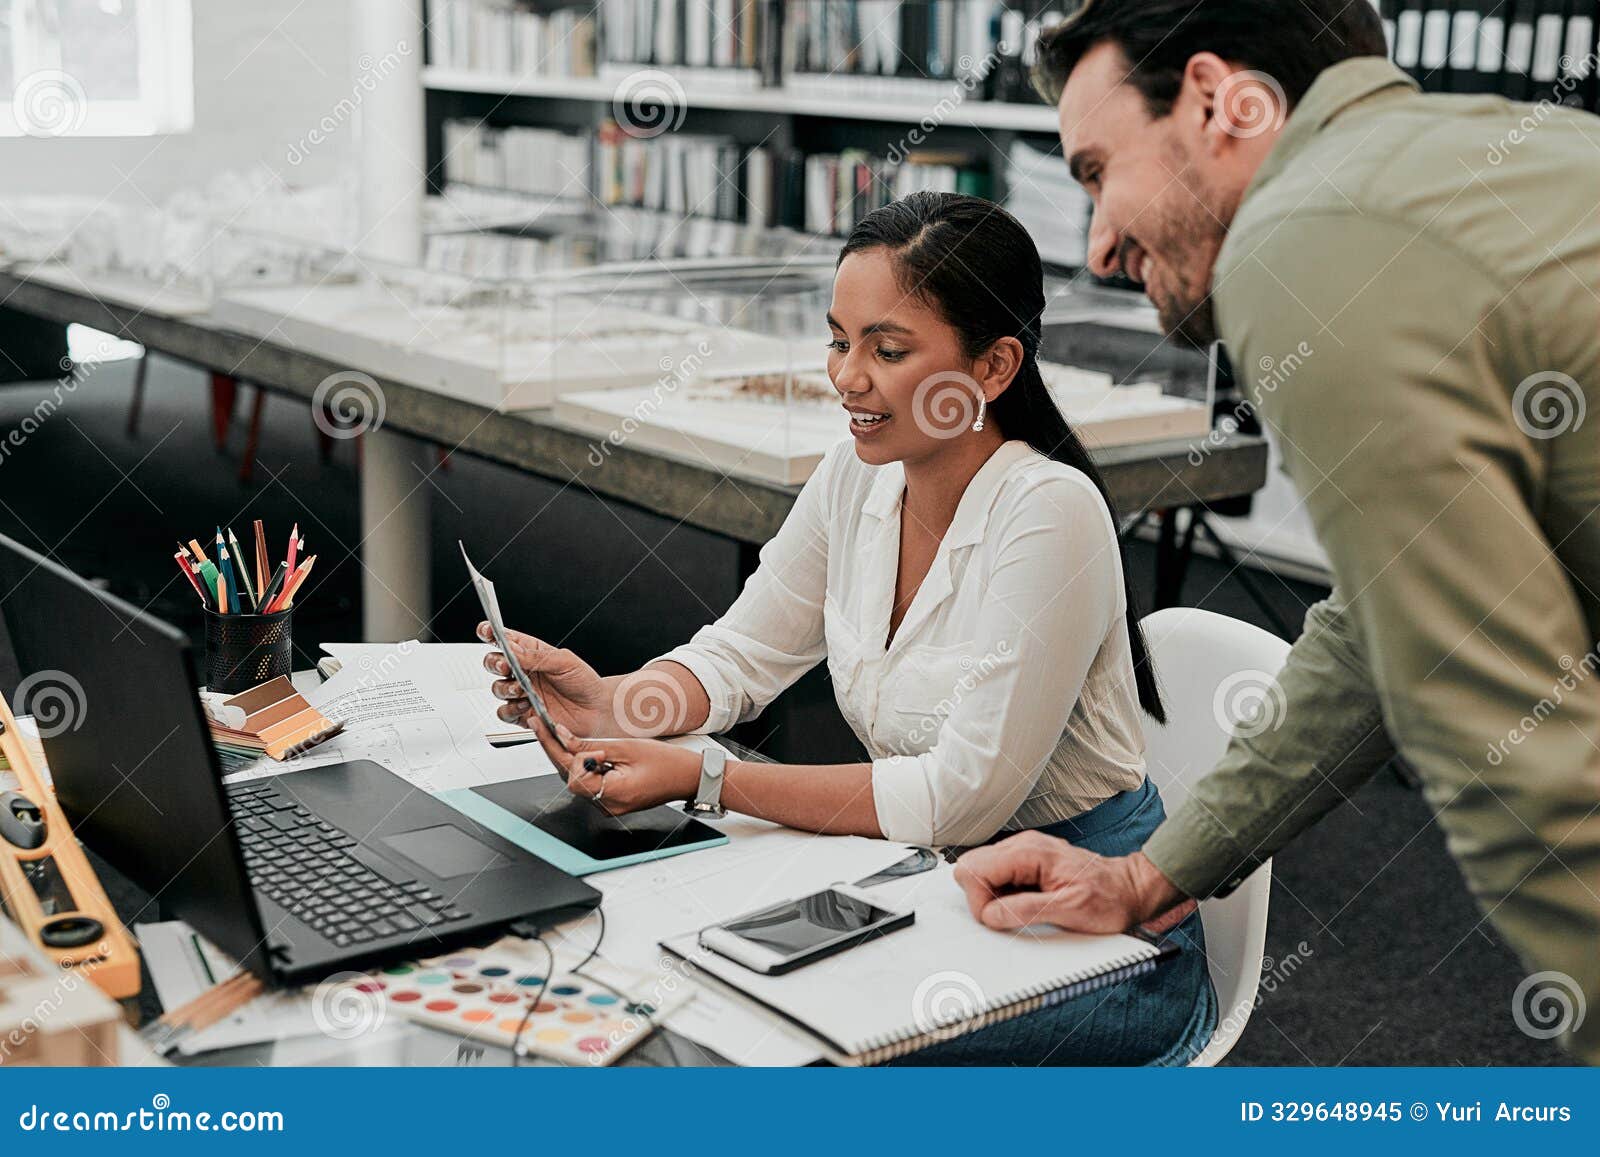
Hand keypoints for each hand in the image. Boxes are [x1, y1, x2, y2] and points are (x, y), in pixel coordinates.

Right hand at [478, 622, 608, 735]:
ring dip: (506, 688)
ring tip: (523, 688)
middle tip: (506, 665)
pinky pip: (504, 712)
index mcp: (531, 653)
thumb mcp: (565, 661)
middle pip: (493, 663)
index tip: (486, 631)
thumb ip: (536, 657)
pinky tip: (527, 705)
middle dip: (495, 663)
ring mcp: (521, 694)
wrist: (597, 709)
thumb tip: (512, 649)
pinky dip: (511, 708)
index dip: (490, 633)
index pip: (504, 640)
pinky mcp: (523, 714)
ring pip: (497, 688)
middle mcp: (523, 672)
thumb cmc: (584, 681)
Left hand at [528, 716, 700, 817]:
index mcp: (612, 794)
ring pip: (578, 779)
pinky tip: (578, 748)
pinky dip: (583, 765)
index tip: (543, 726)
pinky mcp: (611, 801)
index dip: (557, 748)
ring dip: (569, 757)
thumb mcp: (626, 747)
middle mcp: (607, 805)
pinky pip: (589, 782)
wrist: (687, 777)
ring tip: (557, 732)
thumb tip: (564, 738)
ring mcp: (608, 806)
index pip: (572, 772)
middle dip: (557, 750)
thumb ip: (591, 745)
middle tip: (541, 725)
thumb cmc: (667, 763)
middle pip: (571, 777)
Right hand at [952, 832, 1194, 934]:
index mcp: (1029, 853)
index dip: (979, 900)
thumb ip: (1026, 910)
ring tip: (1024, 907)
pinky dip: (1004, 894)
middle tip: (1009, 913)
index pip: (974, 869)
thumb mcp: (1070, 910)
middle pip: (971, 867)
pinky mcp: (1026, 861)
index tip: (999, 917)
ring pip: (981, 871)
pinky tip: (1027, 901)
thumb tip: (991, 914)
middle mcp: (1022, 845)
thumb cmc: (1108, 899)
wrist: (1131, 889)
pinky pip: (998, 876)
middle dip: (981, 897)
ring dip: (993, 896)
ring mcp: (1023, 851)